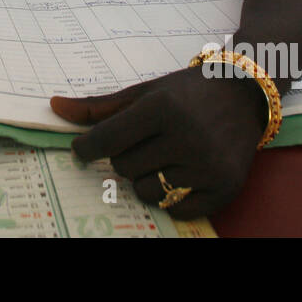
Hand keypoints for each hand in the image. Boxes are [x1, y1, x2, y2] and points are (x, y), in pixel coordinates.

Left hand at [50, 66, 267, 218]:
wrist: (246, 93)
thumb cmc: (188, 91)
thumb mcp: (145, 91)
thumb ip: (99, 106)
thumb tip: (55, 108)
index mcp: (162, 108)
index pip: (105, 141)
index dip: (86, 149)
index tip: (83, 150)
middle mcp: (186, 137)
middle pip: (123, 168)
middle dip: (126, 157)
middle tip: (146, 142)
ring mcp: (207, 165)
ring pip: (146, 192)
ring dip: (146, 179)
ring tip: (165, 156)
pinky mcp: (225, 188)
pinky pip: (176, 210)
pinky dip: (171, 198)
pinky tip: (182, 173)